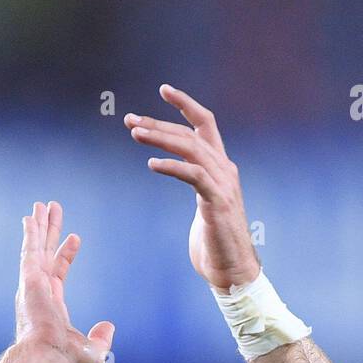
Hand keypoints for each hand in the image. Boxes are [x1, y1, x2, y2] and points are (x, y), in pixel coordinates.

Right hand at [15, 201, 114, 362]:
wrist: (50, 361)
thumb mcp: (94, 352)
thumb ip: (101, 338)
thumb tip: (109, 326)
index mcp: (51, 308)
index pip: (58, 274)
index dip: (67, 254)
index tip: (76, 237)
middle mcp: (39, 294)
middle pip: (45, 255)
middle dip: (48, 232)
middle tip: (50, 211)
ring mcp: (32, 286)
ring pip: (36, 248)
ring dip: (38, 226)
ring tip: (41, 205)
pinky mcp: (29, 280)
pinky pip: (30, 250)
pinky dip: (31, 233)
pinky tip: (32, 216)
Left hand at [124, 86, 259, 290]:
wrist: (233, 272)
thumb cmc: (215, 246)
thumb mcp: (204, 206)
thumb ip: (197, 185)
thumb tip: (184, 176)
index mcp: (221, 168)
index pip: (205, 125)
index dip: (186, 105)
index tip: (163, 90)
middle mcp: (224, 170)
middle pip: (190, 134)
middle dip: (158, 123)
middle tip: (129, 119)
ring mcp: (223, 185)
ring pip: (190, 149)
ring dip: (160, 138)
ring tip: (135, 133)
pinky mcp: (217, 202)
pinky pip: (193, 175)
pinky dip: (172, 166)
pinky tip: (152, 163)